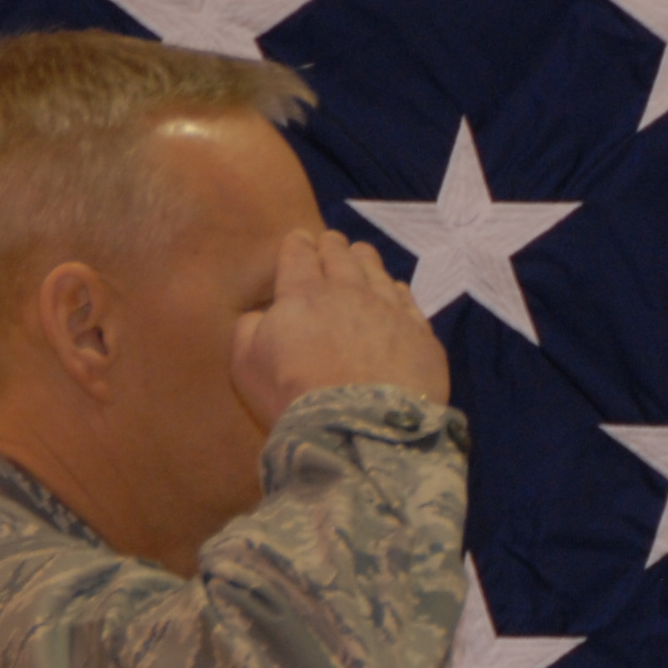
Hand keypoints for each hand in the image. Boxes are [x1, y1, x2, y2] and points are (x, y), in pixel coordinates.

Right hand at [232, 227, 448, 424]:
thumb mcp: (247, 363)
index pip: (299, 256)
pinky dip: (397, 291)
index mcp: (303, 294)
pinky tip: (396, 290)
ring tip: (361, 255)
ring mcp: (389, 311)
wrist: (358, 427)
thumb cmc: (294, 397)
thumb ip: (250, 328)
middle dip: (332, 246)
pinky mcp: (420, 335)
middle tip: (331, 242)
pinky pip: (408, 301)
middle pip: (341, 257)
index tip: (300, 240)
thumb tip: (264, 314)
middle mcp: (349, 292)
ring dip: (365, 261)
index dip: (298, 245)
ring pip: (376, 272)